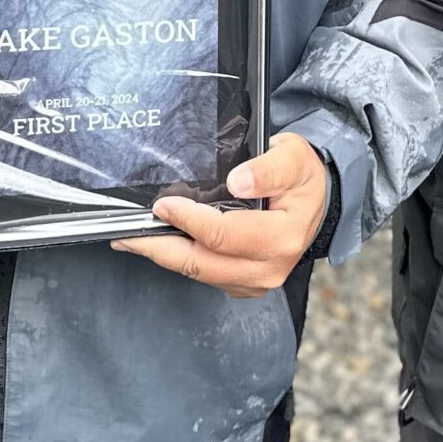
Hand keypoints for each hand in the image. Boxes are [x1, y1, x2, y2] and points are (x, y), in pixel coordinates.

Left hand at [113, 133, 328, 295]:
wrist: (316, 199)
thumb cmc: (302, 174)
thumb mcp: (293, 155)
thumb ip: (268, 168)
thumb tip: (237, 182)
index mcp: (282, 237)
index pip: (223, 234)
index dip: (188, 220)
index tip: (162, 204)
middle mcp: (269, 267)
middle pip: (202, 264)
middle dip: (159, 249)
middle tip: (126, 235)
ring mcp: (258, 282)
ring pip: (199, 274)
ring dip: (165, 257)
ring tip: (133, 239)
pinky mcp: (246, 286)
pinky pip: (206, 277)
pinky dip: (182, 262)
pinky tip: (163, 245)